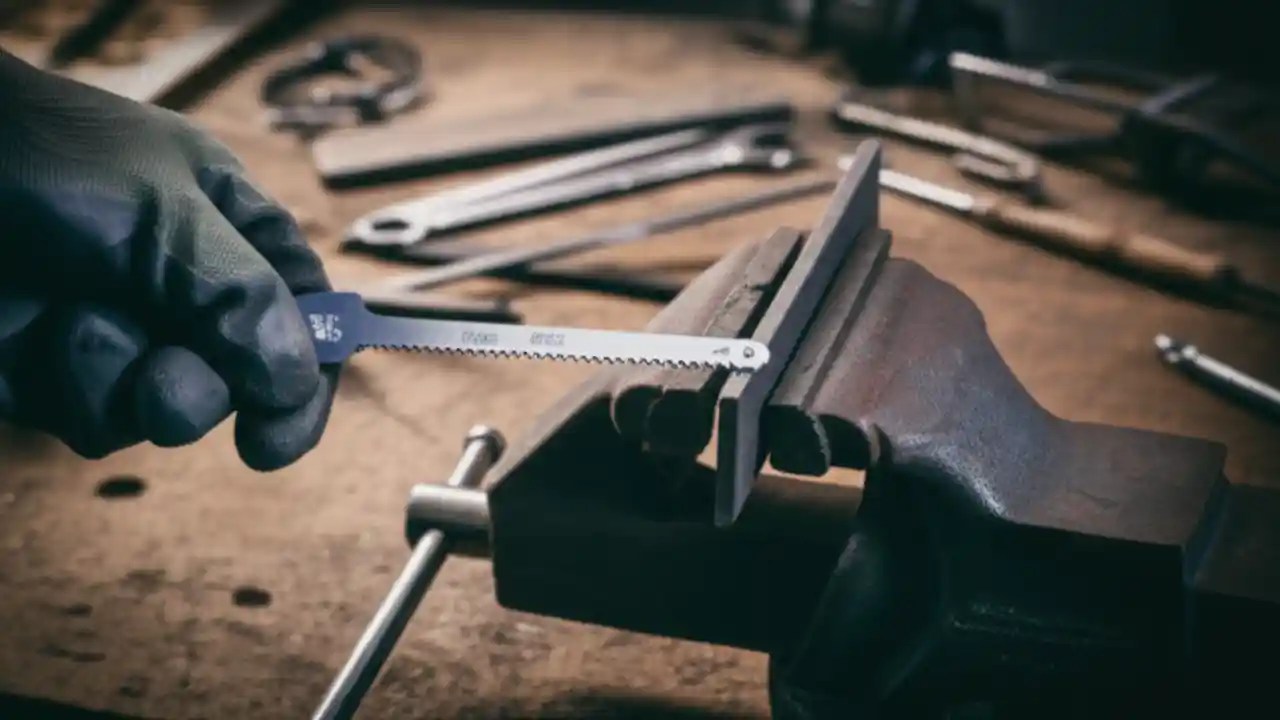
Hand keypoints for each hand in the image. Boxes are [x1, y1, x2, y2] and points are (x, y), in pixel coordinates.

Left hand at [0, 49, 336, 469]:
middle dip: (197, 390)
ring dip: (113, 378)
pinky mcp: (56, 375)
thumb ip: (244, 299)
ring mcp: (124, 335)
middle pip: (240, 384)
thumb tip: (296, 383)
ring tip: (66, 315)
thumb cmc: (48, 157)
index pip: (306, 317)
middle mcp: (187, 291)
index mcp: (234, 233)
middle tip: (162, 380)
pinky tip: (24, 332)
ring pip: (162, 416)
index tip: (277, 438)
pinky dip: (59, 386)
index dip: (305, 381)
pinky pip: (90, 423)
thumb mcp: (168, 215)